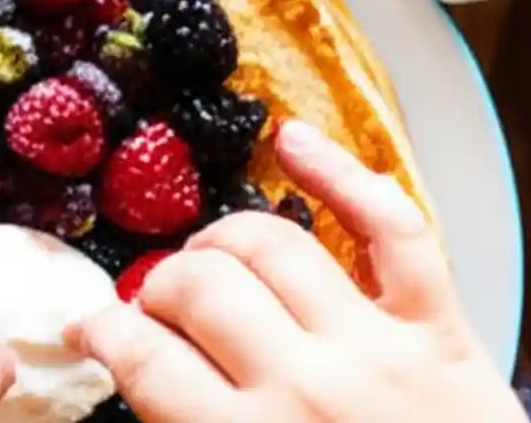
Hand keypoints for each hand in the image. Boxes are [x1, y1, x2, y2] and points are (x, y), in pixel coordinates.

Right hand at [68, 120, 527, 422]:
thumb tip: (144, 375)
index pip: (145, 358)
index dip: (102, 330)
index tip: (91, 325)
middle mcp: (304, 387)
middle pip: (199, 288)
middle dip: (160, 284)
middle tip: (160, 301)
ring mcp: (375, 346)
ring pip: (270, 244)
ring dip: (222, 239)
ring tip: (212, 257)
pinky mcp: (440, 327)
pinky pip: (391, 226)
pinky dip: (340, 173)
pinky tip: (290, 143)